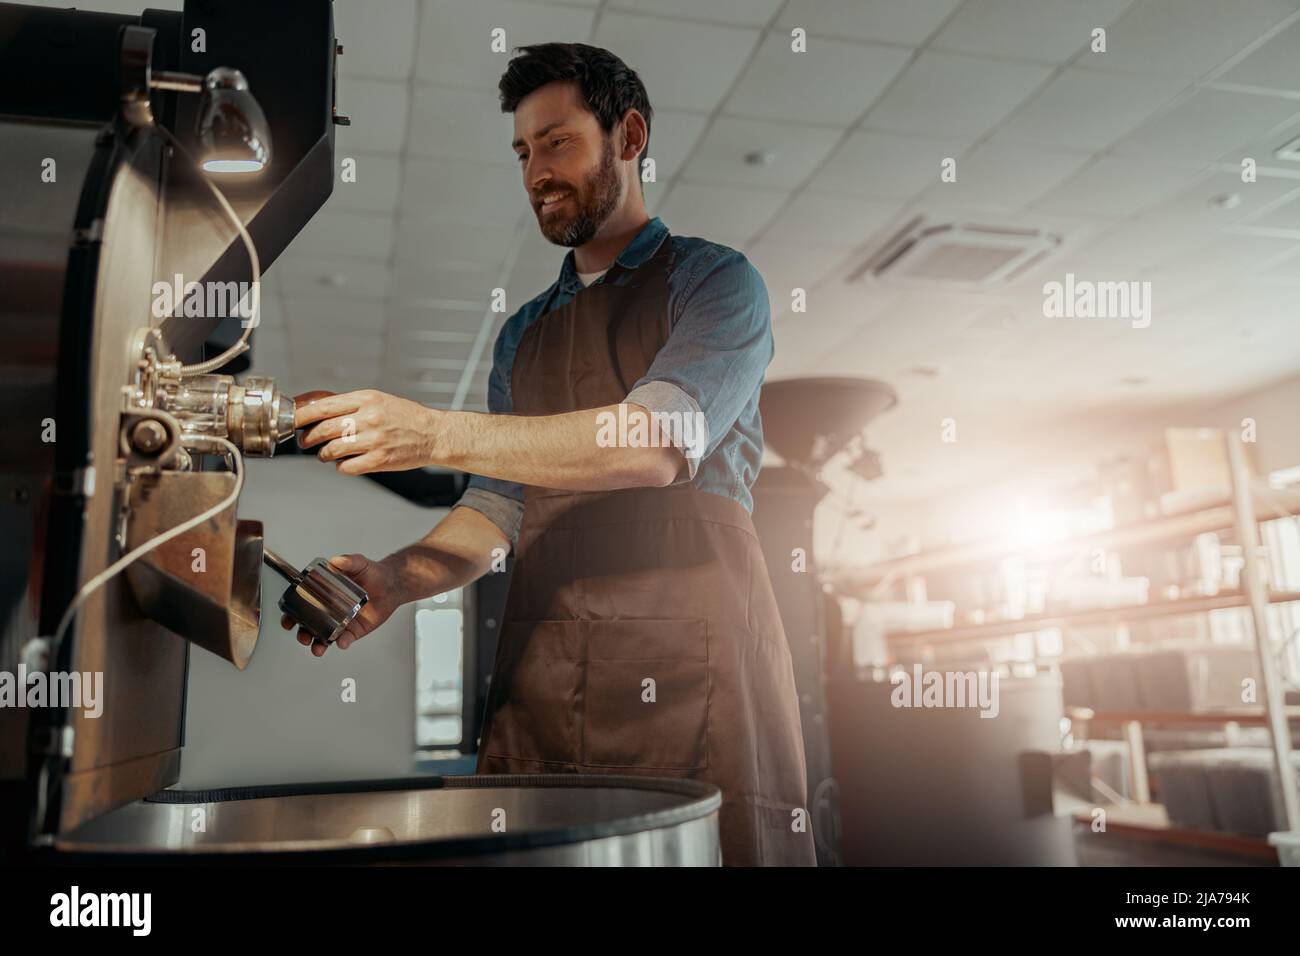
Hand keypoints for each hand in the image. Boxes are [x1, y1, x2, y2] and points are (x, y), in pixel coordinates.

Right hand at [279, 553, 402, 655]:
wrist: (391, 583)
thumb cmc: (371, 573)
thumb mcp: (358, 563)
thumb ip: (348, 561)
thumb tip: (336, 561)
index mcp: (323, 595)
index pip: (301, 606)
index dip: (291, 615)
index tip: (288, 620)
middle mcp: (329, 611)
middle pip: (309, 626)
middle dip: (303, 634)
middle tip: (303, 637)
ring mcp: (341, 622)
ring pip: (324, 637)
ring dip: (318, 645)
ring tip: (318, 648)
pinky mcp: (354, 630)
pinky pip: (345, 639)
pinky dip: (342, 643)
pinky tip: (341, 643)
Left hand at [296, 389, 437, 474]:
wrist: (433, 434)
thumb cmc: (406, 416)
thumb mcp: (379, 400)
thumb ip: (352, 404)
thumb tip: (318, 411)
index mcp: (367, 399)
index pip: (324, 407)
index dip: (303, 415)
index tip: (294, 420)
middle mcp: (369, 418)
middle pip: (324, 430)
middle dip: (309, 437)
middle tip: (306, 441)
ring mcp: (374, 440)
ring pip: (332, 450)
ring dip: (324, 454)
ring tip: (326, 454)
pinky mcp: (379, 460)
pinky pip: (347, 467)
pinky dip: (341, 466)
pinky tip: (346, 462)